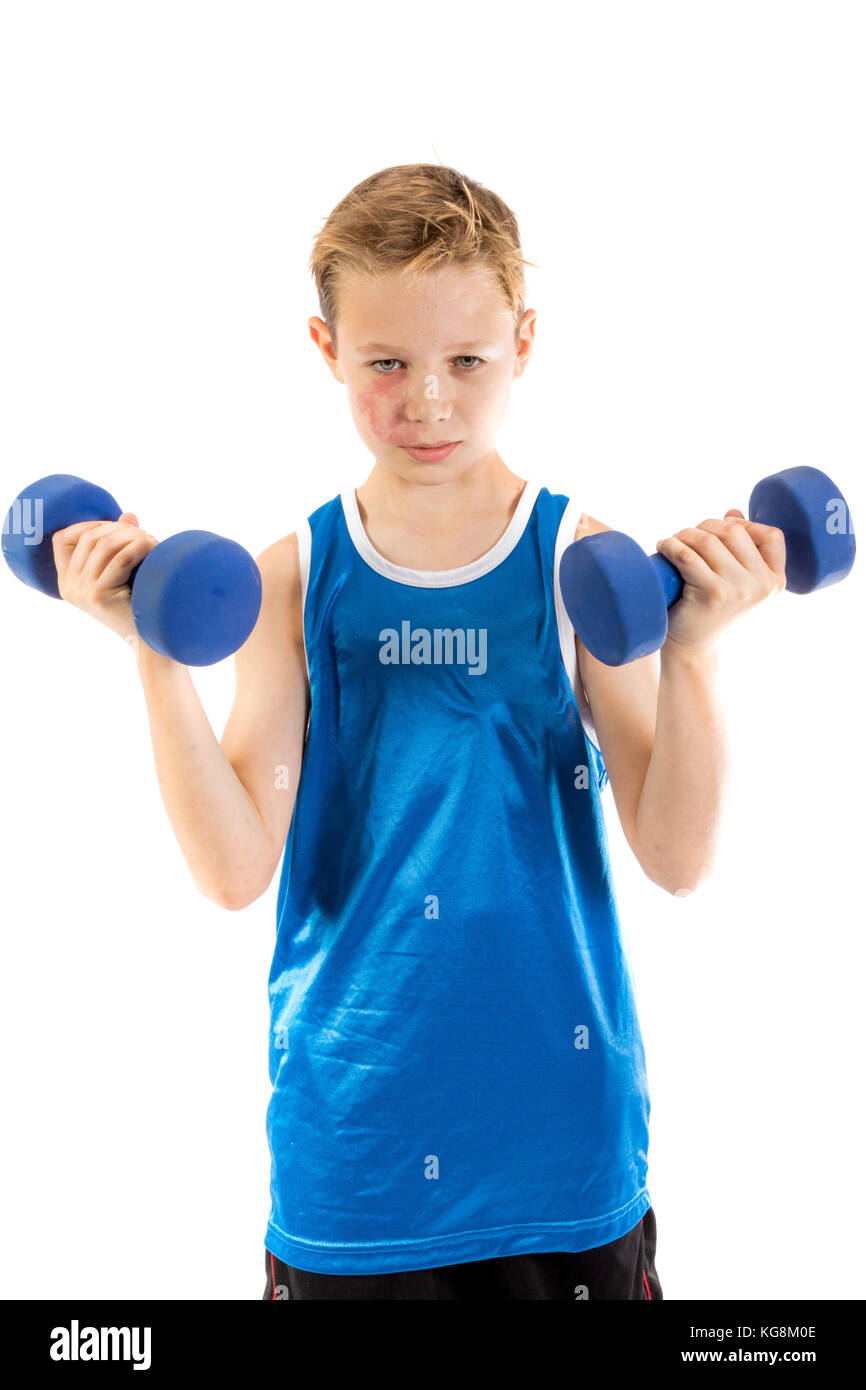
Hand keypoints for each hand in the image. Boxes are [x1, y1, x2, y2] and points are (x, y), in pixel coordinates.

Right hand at [52, 512, 159, 643]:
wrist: (150, 638)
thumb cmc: (138, 603)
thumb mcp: (123, 570)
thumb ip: (121, 543)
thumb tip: (128, 515)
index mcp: (66, 581)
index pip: (62, 538)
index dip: (87, 524)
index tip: (114, 526)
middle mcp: (69, 586)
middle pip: (89, 538)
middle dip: (119, 529)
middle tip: (143, 534)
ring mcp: (82, 592)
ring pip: (106, 545)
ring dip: (132, 536)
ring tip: (151, 541)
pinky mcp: (99, 596)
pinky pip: (121, 558)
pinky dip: (140, 547)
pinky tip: (154, 547)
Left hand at [655, 510, 786, 656]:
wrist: (694, 649)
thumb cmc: (712, 610)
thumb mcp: (735, 581)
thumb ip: (741, 548)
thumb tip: (733, 514)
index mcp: (775, 581)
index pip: (772, 535)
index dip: (746, 525)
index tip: (722, 531)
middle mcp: (763, 585)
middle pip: (735, 532)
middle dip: (707, 527)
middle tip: (687, 537)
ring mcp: (740, 589)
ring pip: (710, 540)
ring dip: (686, 535)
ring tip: (673, 542)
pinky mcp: (713, 594)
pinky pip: (688, 556)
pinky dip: (672, 546)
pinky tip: (663, 547)